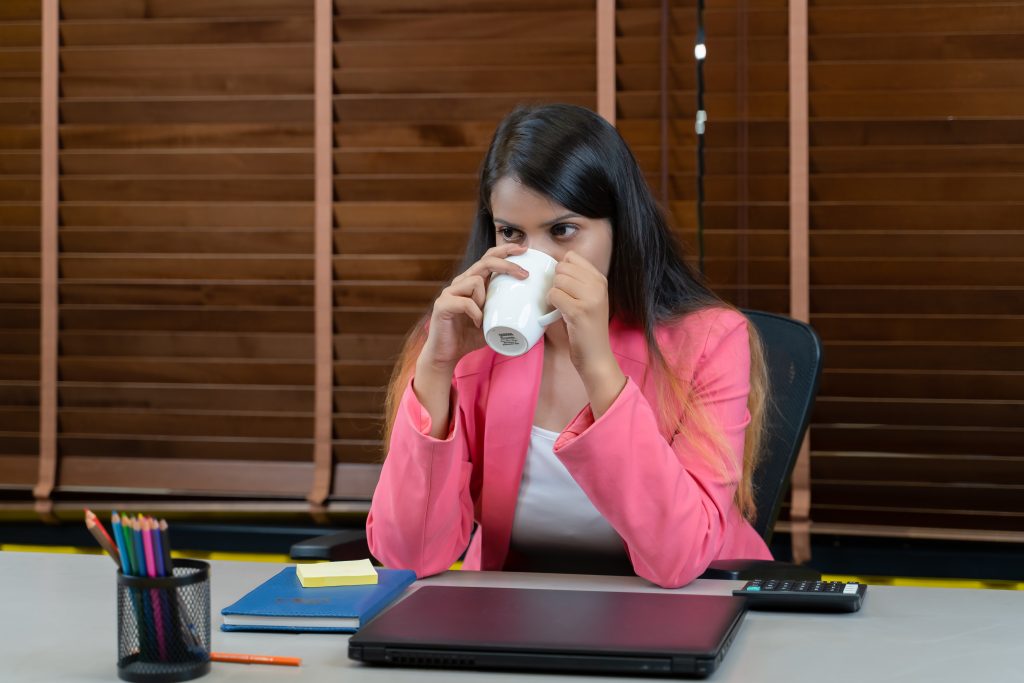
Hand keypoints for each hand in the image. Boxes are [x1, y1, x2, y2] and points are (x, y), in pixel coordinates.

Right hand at [419, 243, 528, 372]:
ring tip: (484, 316)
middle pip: (485, 262)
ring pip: (475, 281)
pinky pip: (466, 302)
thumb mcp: (494, 323)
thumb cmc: (469, 337)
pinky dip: (476, 313)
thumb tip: (537, 316)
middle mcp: (461, 282)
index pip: (489, 258)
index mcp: (473, 282)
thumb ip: (507, 313)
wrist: (446, 354)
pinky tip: (477, 324)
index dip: (505, 250)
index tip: (524, 249)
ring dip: (485, 298)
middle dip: (507, 264)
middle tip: (525, 274)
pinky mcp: (442, 304)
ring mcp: (450, 292)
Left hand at [546, 251, 625, 415]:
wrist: (596, 356)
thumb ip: (578, 281)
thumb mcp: (589, 299)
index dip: (561, 269)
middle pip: (562, 267)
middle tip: (562, 299)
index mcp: (600, 280)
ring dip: (553, 293)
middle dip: (556, 282)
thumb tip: (556, 264)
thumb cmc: (587, 328)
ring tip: (561, 306)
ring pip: (557, 280)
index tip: (563, 285)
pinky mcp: (579, 311)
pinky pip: (554, 295)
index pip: (572, 257)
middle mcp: (598, 285)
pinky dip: (551, 304)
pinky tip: (558, 314)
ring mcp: (590, 298)